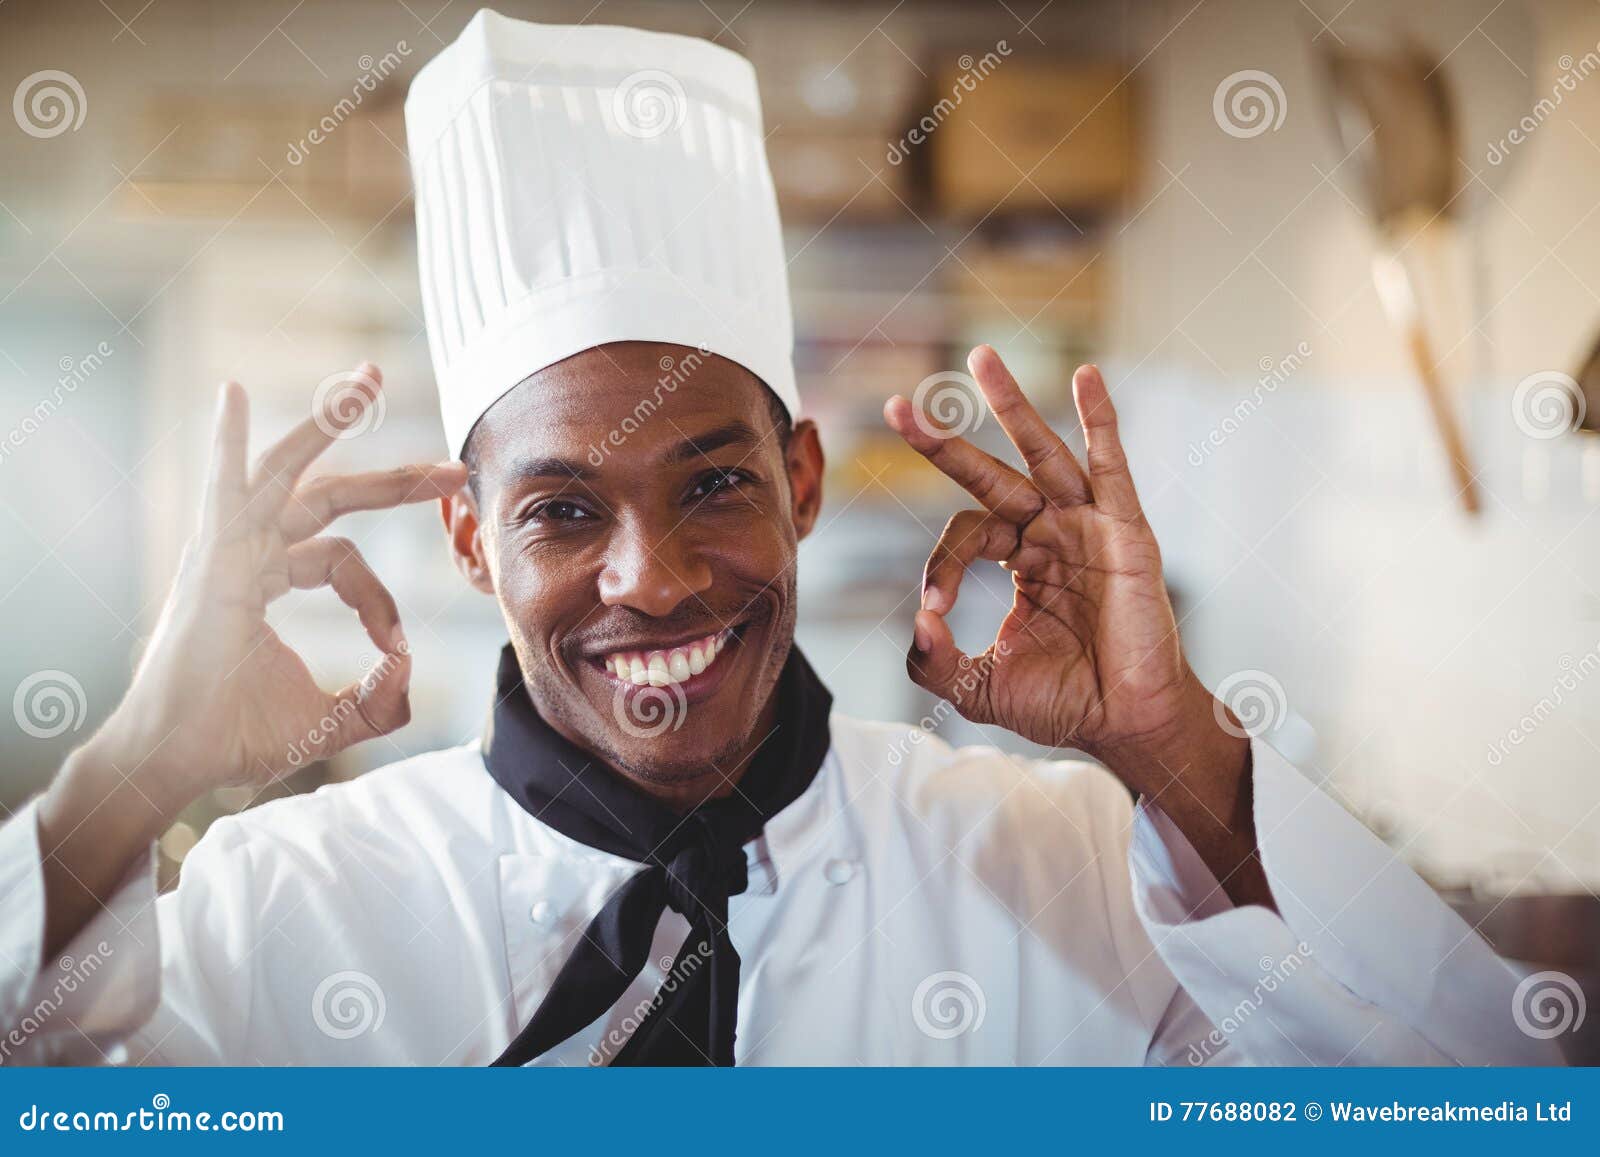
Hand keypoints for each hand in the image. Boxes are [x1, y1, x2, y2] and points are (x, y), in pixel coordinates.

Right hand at [93, 364, 465, 808]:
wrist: (176, 761)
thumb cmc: (233, 738)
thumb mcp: (329, 718)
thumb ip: (377, 699)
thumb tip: (410, 672)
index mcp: (269, 577)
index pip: (348, 563)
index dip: (383, 603)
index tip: (398, 651)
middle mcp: (249, 552)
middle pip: (329, 495)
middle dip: (392, 479)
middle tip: (452, 468)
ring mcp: (227, 551)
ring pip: (288, 472)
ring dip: (328, 422)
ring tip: (368, 380)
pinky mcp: (209, 562)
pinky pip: (221, 491)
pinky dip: (225, 443)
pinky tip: (231, 395)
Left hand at [883, 346, 1231, 793]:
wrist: (1125, 724)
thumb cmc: (1063, 703)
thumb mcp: (979, 686)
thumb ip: (933, 661)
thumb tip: (916, 619)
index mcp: (1020, 561)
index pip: (967, 534)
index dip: (942, 563)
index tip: (934, 607)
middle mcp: (1051, 533)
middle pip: (991, 474)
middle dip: (944, 442)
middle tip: (897, 407)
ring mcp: (1087, 526)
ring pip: (1043, 453)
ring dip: (1011, 405)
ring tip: (980, 359)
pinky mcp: (1124, 530)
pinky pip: (1111, 465)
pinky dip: (1101, 419)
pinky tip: (1087, 378)